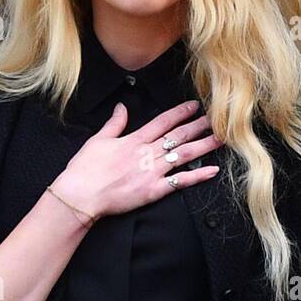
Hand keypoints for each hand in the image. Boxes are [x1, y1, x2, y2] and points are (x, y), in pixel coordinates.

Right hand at [51, 99, 221, 220]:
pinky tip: (212, 170)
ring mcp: (152, 172)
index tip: (194, 106)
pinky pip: (180, 182)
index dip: (180, 112)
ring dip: (204, 146)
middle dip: (199, 126)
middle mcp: (147, 153)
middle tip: (216, 119)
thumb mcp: (98, 139)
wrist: (81, 194)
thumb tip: (121, 107)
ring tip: (220, 139)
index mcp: (134, 140)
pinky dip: (198, 176)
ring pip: (184, 155)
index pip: (163, 121)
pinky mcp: (153, 191)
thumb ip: (114, 123)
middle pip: (178, 136)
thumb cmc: (85, 169)